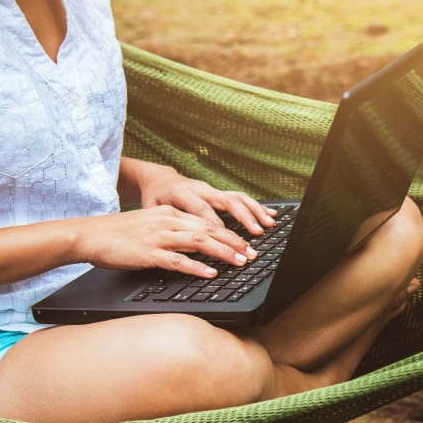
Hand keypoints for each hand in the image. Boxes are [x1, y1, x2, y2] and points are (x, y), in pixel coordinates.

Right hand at [75, 205, 258, 278]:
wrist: (89, 234)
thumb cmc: (117, 234)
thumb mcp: (149, 225)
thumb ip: (171, 232)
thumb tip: (193, 246)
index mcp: (169, 213)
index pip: (206, 221)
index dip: (229, 232)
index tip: (246, 243)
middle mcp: (167, 221)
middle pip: (209, 229)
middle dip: (235, 242)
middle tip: (253, 253)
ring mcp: (159, 236)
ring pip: (200, 242)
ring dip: (224, 252)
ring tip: (241, 262)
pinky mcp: (149, 253)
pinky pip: (178, 260)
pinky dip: (197, 267)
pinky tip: (210, 273)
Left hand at [129, 161, 275, 235]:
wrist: (159, 178)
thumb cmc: (154, 197)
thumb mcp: (151, 210)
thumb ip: (162, 223)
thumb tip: (170, 244)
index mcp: (183, 193)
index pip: (202, 210)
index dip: (215, 224)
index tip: (226, 239)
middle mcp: (201, 190)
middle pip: (227, 202)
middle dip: (244, 218)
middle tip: (256, 233)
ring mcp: (212, 190)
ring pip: (238, 198)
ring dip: (254, 212)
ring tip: (268, 225)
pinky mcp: (219, 192)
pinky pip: (241, 198)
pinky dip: (257, 207)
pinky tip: (271, 215)